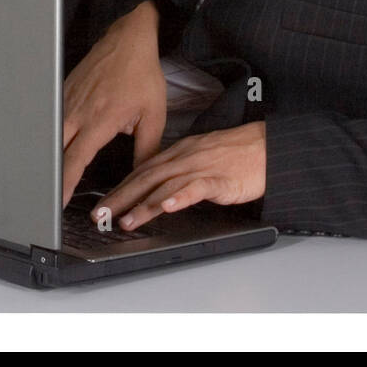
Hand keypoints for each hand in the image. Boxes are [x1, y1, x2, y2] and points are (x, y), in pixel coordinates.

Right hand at [61, 1, 166, 207]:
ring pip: (50, 136)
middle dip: (49, 176)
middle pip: (55, 152)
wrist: (129, 39)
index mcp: (99, 121)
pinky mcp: (65, 91)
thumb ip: (147, 149)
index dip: (64, 184)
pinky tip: (52, 149)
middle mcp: (78, 112)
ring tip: (46, 180)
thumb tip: (142, 177)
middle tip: (46, 200)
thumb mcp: (154, 114)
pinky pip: (53, 119)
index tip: (57, 203)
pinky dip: (51, 137)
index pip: (75, 160)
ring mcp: (68, 100)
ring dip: (48, 157)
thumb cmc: (142, 74)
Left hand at [91, 122, 266, 230]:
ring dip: (143, 204)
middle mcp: (185, 158)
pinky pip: (196, 188)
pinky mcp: (220, 178)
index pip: (143, 169)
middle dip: (121, 197)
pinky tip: (168, 207)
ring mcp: (201, 167)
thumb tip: (157, 188)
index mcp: (179, 153)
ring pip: (166, 185)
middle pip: (146, 177)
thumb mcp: (200, 158)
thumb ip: (178, 171)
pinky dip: (180, 198)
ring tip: (126, 220)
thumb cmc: (236, 154)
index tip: (103, 203)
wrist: (266, 146)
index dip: (120, 186)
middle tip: (100, 214)